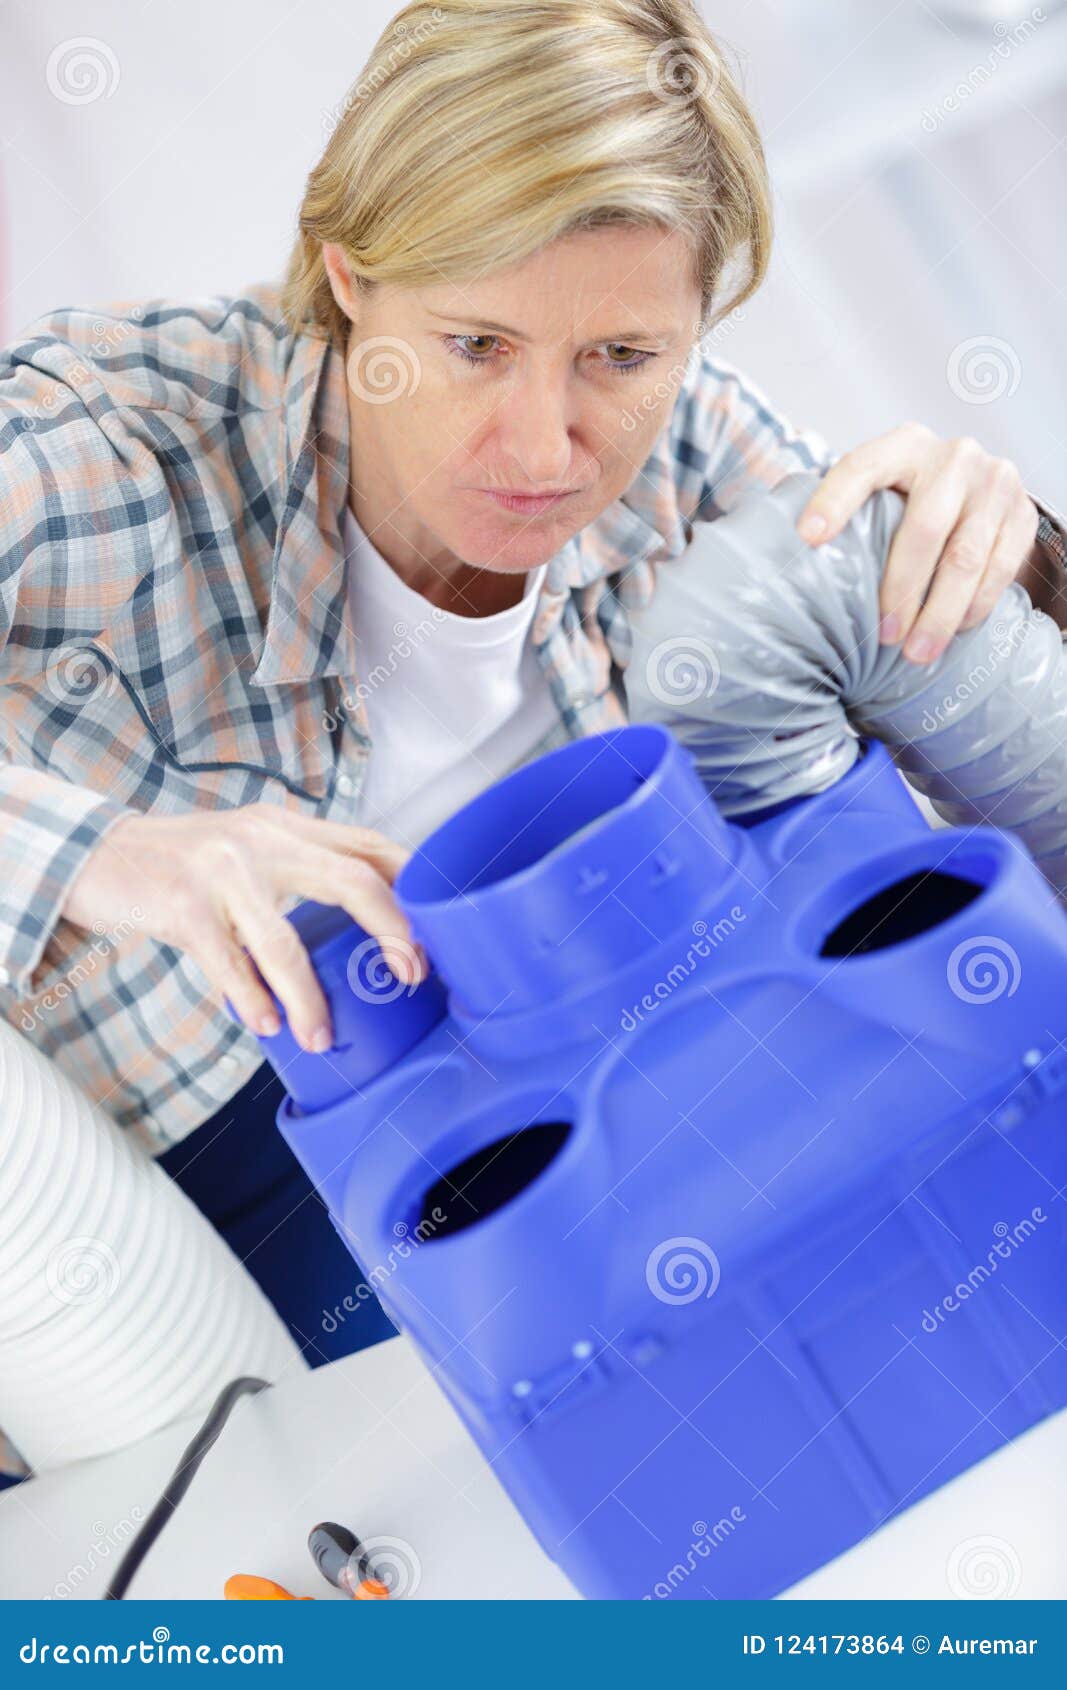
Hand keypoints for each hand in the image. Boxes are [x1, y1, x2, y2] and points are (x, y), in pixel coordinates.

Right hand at [60, 805, 427, 1052]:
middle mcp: (262, 838)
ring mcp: (221, 868)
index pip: (370, 846)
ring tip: (319, 1036)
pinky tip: (265, 1025)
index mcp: (287, 826)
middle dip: (392, 932)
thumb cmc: (180, 864)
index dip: (413, 888)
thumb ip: (298, 870)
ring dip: (308, 998)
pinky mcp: (181, 902)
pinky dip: (251, 998)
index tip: (436, 935)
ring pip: (285, 941)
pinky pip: (228, 961)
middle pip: (352, 880)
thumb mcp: (247, 850)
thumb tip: (361, 921)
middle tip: (410, 977)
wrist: (91, 853)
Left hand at [795, 423, 1040, 663]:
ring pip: (967, 557)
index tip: (807, 538)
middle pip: (924, 529)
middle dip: (901, 590)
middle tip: (883, 636)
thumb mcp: (884, 490)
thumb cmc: (914, 498)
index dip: (833, 501)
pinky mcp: (1022, 513)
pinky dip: (975, 606)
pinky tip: (954, 630)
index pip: (862, 467)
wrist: (985, 486)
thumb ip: (851, 510)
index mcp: (904, 445)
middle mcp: (953, 458)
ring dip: (939, 613)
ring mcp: (994, 483)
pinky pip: (999, 568)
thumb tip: (792, 554)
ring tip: (916, 652)